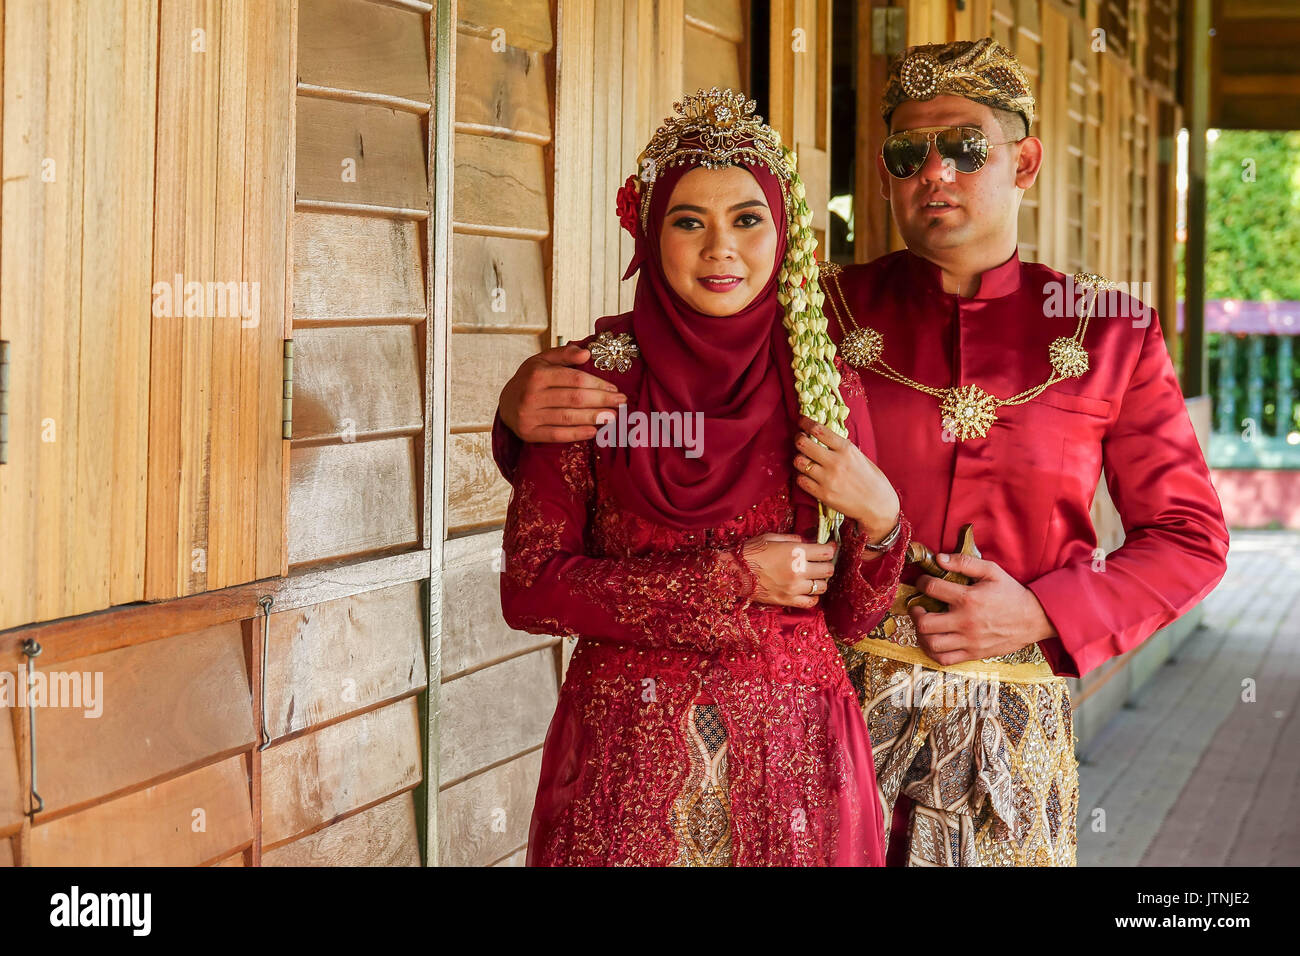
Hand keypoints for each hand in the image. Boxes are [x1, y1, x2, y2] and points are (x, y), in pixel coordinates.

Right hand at [498, 344, 627, 441]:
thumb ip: (564, 354)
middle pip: (574, 399)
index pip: (574, 379)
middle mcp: (531, 395)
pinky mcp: (528, 434)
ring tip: (612, 417)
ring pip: (567, 418)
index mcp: (537, 374)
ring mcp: (529, 416)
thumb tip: (586, 353)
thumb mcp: (543, 360)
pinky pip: (557, 435)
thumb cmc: (530, 379)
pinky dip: (577, 434)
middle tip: (621, 403)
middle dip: (601, 401)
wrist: (505, 403)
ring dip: (593, 417)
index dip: (598, 384)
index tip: (615, 388)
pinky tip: (593, 431)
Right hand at [737, 533, 837, 608]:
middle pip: (828, 570)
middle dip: (827, 564)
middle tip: (821, 562)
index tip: (830, 547)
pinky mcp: (788, 600)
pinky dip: (812, 596)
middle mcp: (799, 570)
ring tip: (813, 577)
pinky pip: (811, 602)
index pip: (826, 552)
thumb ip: (793, 539)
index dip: (831, 548)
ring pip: (822, 586)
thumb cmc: (751, 552)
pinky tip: (807, 591)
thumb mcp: (772, 538)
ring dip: (820, 581)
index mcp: (796, 552)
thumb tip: (807, 542)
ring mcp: (794, 587)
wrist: (734, 572)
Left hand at [792, 416, 899, 540]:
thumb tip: (823, 436)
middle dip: (798, 439)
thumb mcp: (860, 457)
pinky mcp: (823, 494)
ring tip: (803, 459)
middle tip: (799, 440)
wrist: (878, 505)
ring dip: (798, 459)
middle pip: (803, 444)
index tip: (801, 420)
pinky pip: (801, 481)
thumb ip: (841, 447)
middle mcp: (835, 462)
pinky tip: (807, 476)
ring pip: (799, 462)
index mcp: (846, 449)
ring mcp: (828, 479)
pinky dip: (801, 476)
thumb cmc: (872, 479)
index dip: (806, 423)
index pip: (819, 430)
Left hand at [910, 552, 1058, 664]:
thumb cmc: (1011, 593)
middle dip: (915, 613)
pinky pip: (944, 659)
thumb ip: (964, 562)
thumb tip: (939, 558)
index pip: (931, 588)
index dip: (921, 582)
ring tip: (923, 624)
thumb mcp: (992, 571)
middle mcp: (965, 621)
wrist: (1034, 619)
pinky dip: (932, 651)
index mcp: (968, 598)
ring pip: (931, 643)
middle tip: (918, 607)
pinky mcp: (973, 653)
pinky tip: (932, 640)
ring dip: (920, 633)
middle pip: (925, 622)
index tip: (922, 582)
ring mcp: (968, 640)